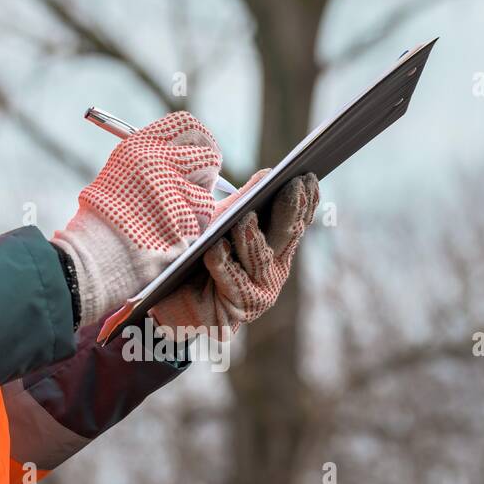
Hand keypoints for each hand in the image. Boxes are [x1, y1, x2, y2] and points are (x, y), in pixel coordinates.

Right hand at [52, 112, 222, 328]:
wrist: (94, 252)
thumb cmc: (103, 215)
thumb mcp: (120, 170)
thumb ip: (152, 158)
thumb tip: (185, 154)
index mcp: (140, 147)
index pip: (186, 125)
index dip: (198, 137)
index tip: (199, 148)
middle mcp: (160, 164)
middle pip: (208, 154)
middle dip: (207, 170)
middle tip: (200, 181)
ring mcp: (175, 193)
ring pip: (207, 192)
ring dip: (196, 203)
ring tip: (170, 216)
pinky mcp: (187, 221)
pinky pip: (203, 220)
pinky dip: (192, 227)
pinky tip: (169, 233)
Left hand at [148, 171, 319, 341]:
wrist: (175, 300)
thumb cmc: (200, 256)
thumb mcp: (222, 223)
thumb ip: (245, 201)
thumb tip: (268, 174)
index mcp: (276, 249)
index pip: (296, 222)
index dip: (305, 200)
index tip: (308, 176)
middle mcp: (273, 271)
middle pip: (285, 236)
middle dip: (289, 210)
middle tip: (291, 186)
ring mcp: (259, 291)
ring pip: (258, 258)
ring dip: (250, 237)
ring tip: (245, 218)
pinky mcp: (237, 308)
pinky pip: (228, 280)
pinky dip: (221, 263)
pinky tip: (215, 248)